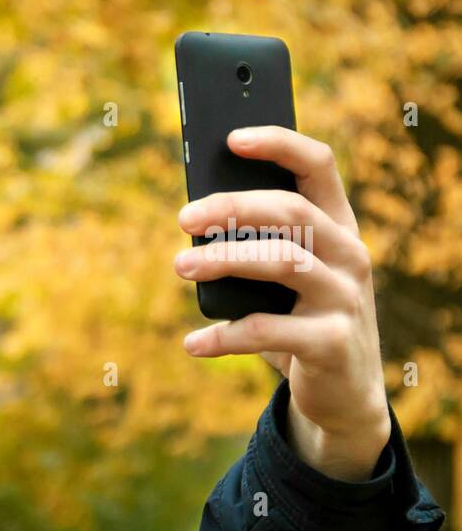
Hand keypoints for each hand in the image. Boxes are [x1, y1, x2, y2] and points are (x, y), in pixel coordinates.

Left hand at [174, 126, 390, 481]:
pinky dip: (224, 336)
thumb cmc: (298, 319)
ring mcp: (345, 298)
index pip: (318, 166)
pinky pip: (269, 331)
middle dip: (232, 209)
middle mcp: (349, 254)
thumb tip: (192, 219)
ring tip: (179, 266)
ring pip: (284, 262)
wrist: (343, 392)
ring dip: (225, 259)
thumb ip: (255, 245)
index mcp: (337, 225)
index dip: (278, 144)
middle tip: (183, 218)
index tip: (232, 138)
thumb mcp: (283, 278)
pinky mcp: (332, 343)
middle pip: (291, 212)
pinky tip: (192, 343)